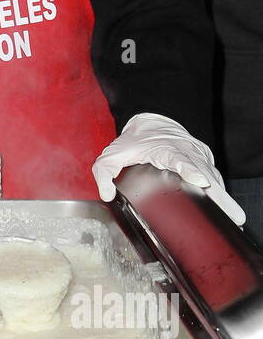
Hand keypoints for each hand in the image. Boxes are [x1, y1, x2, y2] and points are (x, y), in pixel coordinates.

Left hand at [93, 113, 244, 224]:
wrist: (153, 120)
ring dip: (223, 198)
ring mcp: (197, 156)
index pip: (179, 159)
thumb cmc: (135, 140)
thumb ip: (103, 172)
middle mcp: (186, 152)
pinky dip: (220, 193)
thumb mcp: (112, 153)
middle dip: (218, 194)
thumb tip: (108, 195)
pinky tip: (226, 211)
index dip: (190, 170)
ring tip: (234, 218)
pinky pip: (214, 178)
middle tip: (231, 214)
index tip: (201, 181)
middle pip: (205, 174)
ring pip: (214, 178)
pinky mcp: (204, 161)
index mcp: (165, 149)